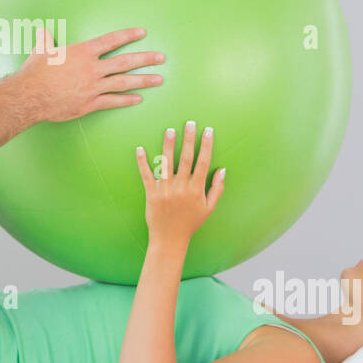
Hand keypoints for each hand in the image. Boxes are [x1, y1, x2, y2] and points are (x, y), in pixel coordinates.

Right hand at [16, 26, 164, 122]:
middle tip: (161, 58)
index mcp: (83, 52)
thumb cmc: (35, 72)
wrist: (30, 96)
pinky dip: (126, 100)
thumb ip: (46, 41)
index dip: (128, 35)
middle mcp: (92, 68)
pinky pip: (112, 101)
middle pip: (125, 62)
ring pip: (124, 82)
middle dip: (145, 59)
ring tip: (159, 79)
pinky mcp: (90, 104)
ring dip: (143, 81)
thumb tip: (42, 32)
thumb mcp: (41, 51)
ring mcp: (93, 87)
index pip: (111, 40)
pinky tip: (138, 99)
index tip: (142, 33)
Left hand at [135, 120, 225, 244]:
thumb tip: (223, 170)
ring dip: (168, 146)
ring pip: (167, 164)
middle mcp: (181, 188)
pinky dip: (142, 162)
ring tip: (169, 130)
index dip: (206, 146)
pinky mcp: (151, 194)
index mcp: (196, 190)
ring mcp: (165, 190)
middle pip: (186, 159)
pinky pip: (146, 176)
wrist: (170, 239)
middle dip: (188, 140)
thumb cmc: (191, 222)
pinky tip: (139, 149)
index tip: (208, 131)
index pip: (202, 163)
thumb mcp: (208, 208)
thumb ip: (217, 189)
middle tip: (189, 123)